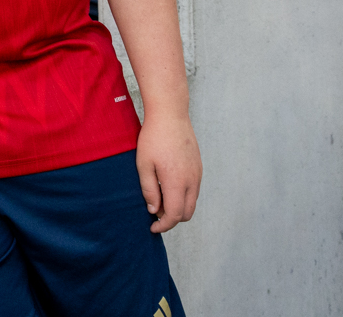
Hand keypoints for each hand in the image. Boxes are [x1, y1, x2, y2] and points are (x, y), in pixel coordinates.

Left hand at [135, 110, 201, 232]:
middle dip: (172, 219)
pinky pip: (194, 190)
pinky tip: (168, 187)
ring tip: (160, 199)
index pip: (175, 215)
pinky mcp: (199, 167)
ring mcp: (198, 174)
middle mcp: (192, 181)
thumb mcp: (143, 165)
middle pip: (187, 213)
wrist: (170, 115)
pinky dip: (183, 196)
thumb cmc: (153, 138)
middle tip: (155, 214)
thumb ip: (149, 190)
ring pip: (192, 202)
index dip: (164, 225)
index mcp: (177, 182)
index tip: (153, 227)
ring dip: (178, 207)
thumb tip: (154, 210)